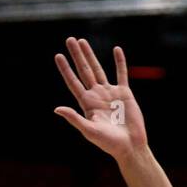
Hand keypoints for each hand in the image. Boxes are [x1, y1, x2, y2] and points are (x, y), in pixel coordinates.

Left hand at [54, 38, 146, 159]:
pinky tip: (116, 49)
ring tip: (83, 41)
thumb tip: (56, 109)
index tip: (58, 55)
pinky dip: (120, 62)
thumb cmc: (109, 143)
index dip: (65, 69)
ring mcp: (110, 93)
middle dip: (76, 56)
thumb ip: (74, 118)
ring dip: (90, 55)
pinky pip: (121, 73)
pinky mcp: (124, 93)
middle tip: (69, 39)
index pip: (73, 82)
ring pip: (98, 69)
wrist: (130, 146)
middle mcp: (97, 96)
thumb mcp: (89, 131)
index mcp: (87, 104)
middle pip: (84, 71)